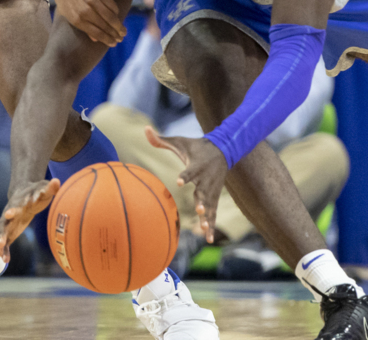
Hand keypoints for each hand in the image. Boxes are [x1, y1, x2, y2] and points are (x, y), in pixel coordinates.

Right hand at [0, 178, 60, 261]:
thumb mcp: (44, 189)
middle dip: (2, 232)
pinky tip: (5, 260)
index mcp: (18, 203)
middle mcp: (9, 214)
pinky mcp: (9, 231)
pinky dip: (4, 251)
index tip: (10, 214)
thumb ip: (50, 187)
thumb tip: (57, 181)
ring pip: (1, 234)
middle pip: (4, 222)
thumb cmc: (35, 192)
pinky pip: (5, 242)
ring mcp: (8, 223)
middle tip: (0, 241)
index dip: (13, 210)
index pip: (15, 206)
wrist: (23, 194)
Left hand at [49, 0, 125, 45]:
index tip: (114, 43)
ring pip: (110, 16)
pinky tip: (117, 15)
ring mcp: (93, 0)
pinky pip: (111, 4)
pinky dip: (115, 11)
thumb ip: (82, 27)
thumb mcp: (68, 14)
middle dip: (115, 34)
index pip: (96, 33)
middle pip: (105, 26)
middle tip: (121, 38)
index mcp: (77, 19)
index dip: (107, 39)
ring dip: (118, 25)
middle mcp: (85, 11)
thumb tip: (95, 39)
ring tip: (123, 30)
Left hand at [146, 128, 226, 243]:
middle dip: (201, 202)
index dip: (185, 176)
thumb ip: (161, 139)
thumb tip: (144, 128)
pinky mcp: (214, 197)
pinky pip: (213, 213)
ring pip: (209, 206)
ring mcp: (211, 190)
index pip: (190, 172)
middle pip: (203, 193)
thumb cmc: (196, 147)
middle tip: (199, 210)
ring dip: (207, 218)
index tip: (180, 182)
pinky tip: (208, 239)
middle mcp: (205, 180)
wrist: (223, 150)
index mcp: (196, 166)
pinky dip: (211, 225)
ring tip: (204, 230)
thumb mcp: (180, 141)